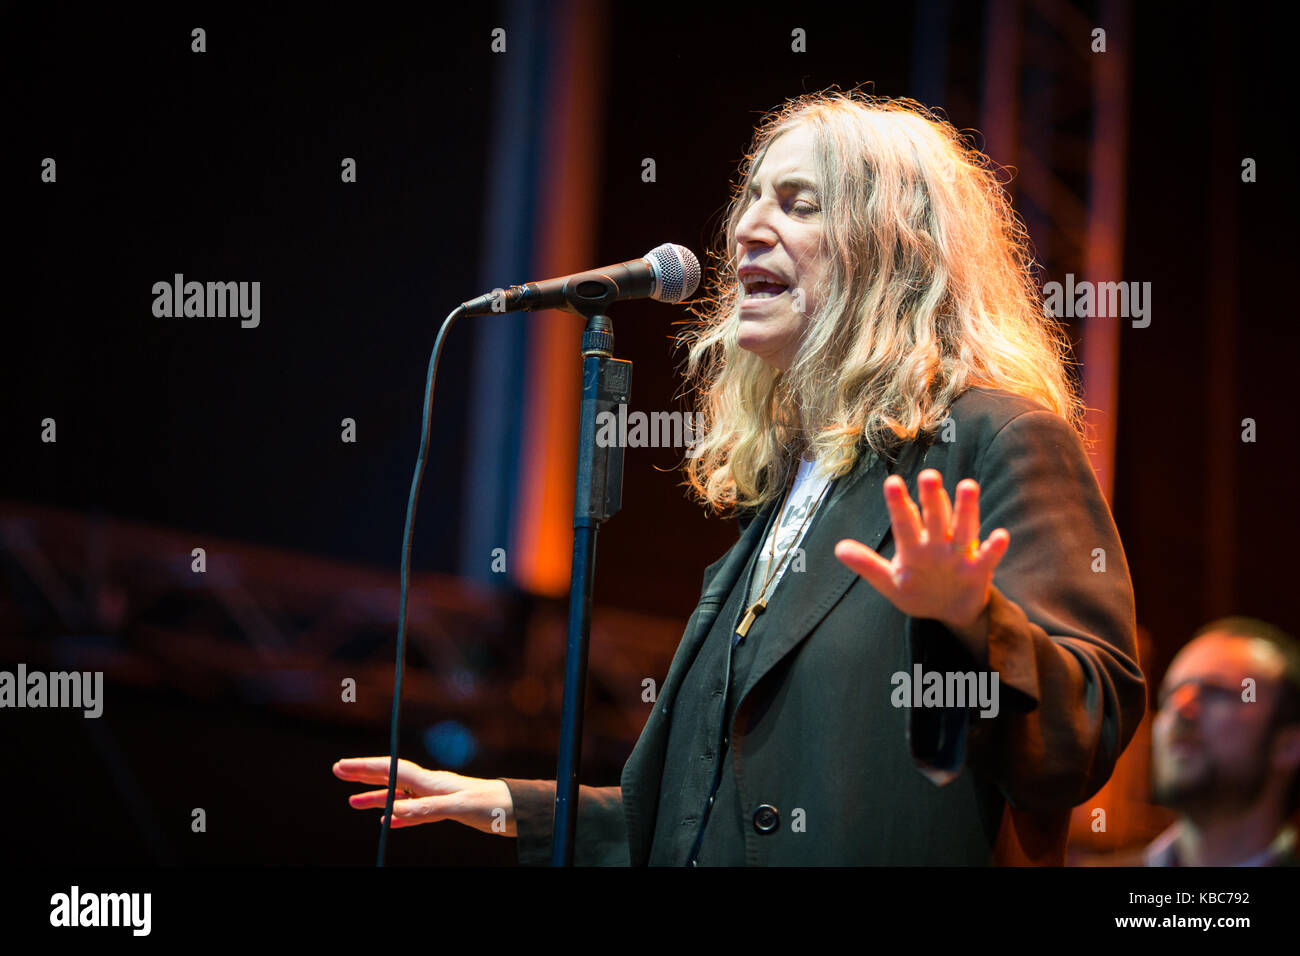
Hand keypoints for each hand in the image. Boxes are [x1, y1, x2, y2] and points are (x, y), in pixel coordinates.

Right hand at [332, 757, 515, 835]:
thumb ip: (425, 809)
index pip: (391, 770)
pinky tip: (389, 820)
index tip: (340, 766)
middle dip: (363, 774)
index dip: (364, 768)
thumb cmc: (493, 805)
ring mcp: (439, 796)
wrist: (520, 810)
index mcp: (432, 781)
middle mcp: (432, 785)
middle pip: (391, 776)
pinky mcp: (447, 810)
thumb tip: (391, 813)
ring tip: (352, 801)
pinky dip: (397, 814)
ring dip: (375, 796)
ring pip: (399, 794)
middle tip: (337, 771)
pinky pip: (414, 811)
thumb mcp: (457, 807)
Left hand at [833, 469, 1008, 639]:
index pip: (905, 522)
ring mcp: (959, 555)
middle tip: (929, 475)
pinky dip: (994, 548)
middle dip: (932, 497)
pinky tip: (1000, 535)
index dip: (899, 504)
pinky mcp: (978, 570)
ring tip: (968, 486)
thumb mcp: (890, 582)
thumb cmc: (919, 591)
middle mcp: (937, 544)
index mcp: (913, 546)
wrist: (950, 612)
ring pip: (963, 528)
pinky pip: (988, 557)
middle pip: (935, 517)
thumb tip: (837, 548)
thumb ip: (867, 565)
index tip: (892, 482)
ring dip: (966, 509)